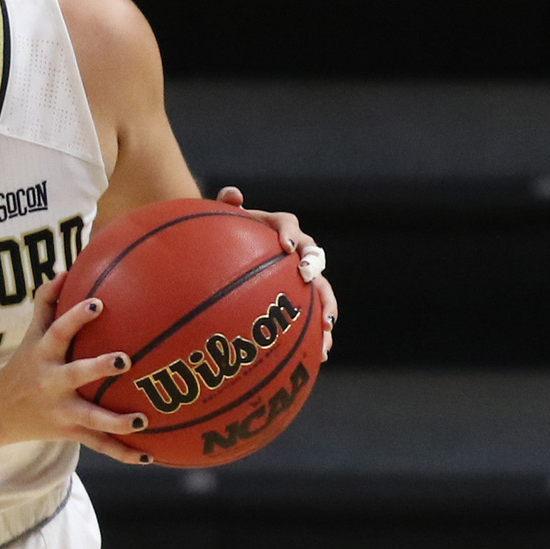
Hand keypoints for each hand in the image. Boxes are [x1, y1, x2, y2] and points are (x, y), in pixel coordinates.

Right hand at [0, 275, 149, 464]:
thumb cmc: (23, 363)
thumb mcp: (30, 334)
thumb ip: (46, 302)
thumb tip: (66, 270)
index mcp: (44, 355)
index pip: (58, 331)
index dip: (76, 317)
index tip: (98, 304)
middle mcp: (51, 383)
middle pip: (75, 375)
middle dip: (98, 367)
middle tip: (125, 358)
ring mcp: (61, 411)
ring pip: (91, 417)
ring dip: (116, 421)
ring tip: (143, 419)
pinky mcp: (70, 433)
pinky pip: (99, 445)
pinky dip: (123, 452)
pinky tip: (149, 456)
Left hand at [216, 186, 338, 360]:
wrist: (229, 251)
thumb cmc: (225, 234)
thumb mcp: (222, 219)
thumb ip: (226, 204)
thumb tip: (233, 194)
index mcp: (278, 227)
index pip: (288, 223)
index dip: (290, 233)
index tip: (285, 246)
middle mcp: (297, 250)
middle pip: (315, 256)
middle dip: (315, 267)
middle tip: (307, 277)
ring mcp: (302, 275)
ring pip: (322, 289)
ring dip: (327, 307)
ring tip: (327, 328)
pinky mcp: (302, 298)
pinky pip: (314, 315)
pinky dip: (321, 333)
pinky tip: (321, 354)